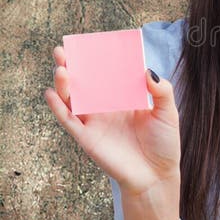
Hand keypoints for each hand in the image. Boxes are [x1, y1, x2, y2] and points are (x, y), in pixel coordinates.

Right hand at [44, 45, 181, 196]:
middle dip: (71, 66)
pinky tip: (51, 94)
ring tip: (61, 68)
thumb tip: (147, 70)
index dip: (95, 59)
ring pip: (72, 99)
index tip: (87, 43)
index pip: (105, 73)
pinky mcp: (87, 138)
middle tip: (62, 49)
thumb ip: (161, 91)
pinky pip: (69, 121)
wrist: (157, 176)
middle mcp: (105, 108)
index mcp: (122, 98)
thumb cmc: (164, 144)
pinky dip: (58, 108)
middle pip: (83, 82)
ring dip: (63, 84)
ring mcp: (94, 122)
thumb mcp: (167, 112)